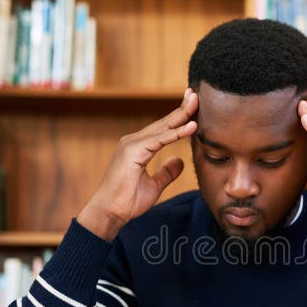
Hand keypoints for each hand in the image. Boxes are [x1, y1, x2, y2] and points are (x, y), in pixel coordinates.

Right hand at [78, 89, 197, 240]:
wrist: (110, 213)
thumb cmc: (127, 200)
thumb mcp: (154, 185)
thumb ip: (167, 172)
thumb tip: (180, 160)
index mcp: (138, 147)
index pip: (163, 128)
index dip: (179, 117)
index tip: (193, 105)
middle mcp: (133, 141)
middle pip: (163, 122)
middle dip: (181, 108)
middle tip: (196, 94)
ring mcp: (131, 145)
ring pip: (162, 127)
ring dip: (181, 115)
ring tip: (196, 103)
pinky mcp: (133, 152)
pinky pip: (159, 140)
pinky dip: (176, 133)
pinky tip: (191, 126)